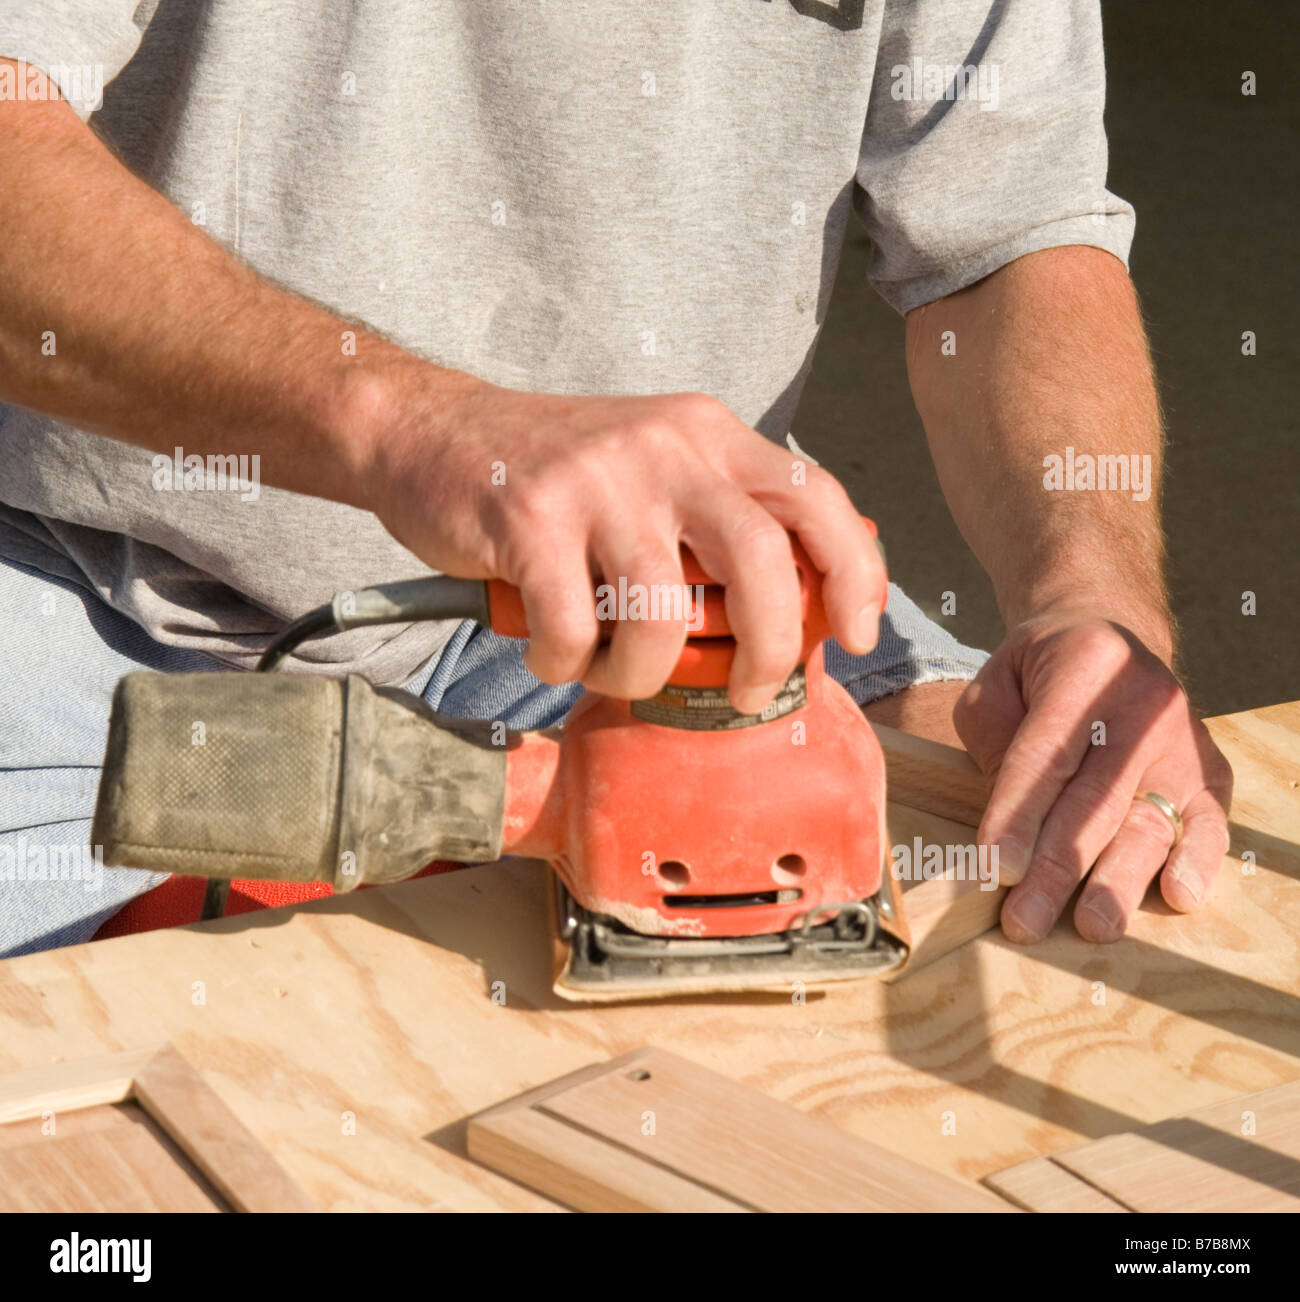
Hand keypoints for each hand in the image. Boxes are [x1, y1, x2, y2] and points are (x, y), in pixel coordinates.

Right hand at [350, 369, 885, 713]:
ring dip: (643, 671)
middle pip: (761, 558)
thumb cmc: (556, 473)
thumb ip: (717, 518)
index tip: (860, 632)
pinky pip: (573, 630)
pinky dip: (566, 666)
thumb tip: (791, 610)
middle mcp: (664, 447)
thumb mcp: (654, 468)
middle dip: (770, 647)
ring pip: (662, 612)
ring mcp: (596, 480)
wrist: (432, 432)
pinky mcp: (529, 517)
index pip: (815, 493)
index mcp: (708, 435)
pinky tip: (553, 654)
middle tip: (749, 691)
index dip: (855, 571)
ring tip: (614, 673)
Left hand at [953, 608, 1232, 943]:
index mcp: (1085, 667)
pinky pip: (1208, 823)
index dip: (1018, 815)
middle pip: (1095, 800)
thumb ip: (995, 744)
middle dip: (1057, 868)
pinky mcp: (1210, 771)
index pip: (1045, 755)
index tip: (997, 869)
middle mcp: (1143, 704)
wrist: (1109, 640)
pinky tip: (1177, 896)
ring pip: (1149, 820)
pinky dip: (1196, 862)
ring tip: (1092, 927)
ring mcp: (1183, 740)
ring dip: (1118, 881)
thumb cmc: (1038, 676)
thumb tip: (1007, 827)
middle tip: (1025, 921)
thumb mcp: (996, 687)